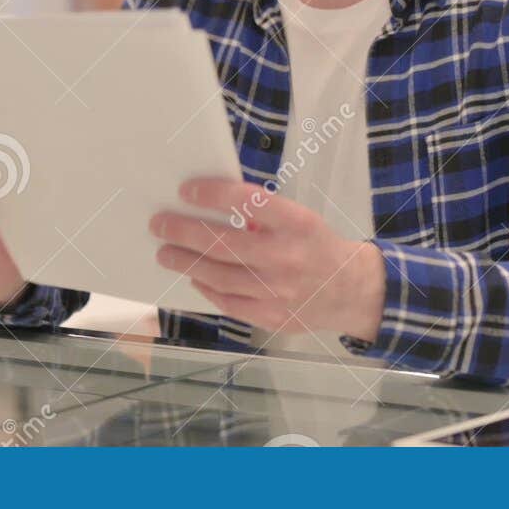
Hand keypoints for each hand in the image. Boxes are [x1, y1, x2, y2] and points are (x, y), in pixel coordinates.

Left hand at [150, 178, 385, 341]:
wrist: (350, 291)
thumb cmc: (315, 245)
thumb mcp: (299, 219)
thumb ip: (262, 214)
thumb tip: (210, 205)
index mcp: (297, 223)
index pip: (248, 202)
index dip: (213, 194)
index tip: (185, 191)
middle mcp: (287, 257)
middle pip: (225, 244)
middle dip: (184, 232)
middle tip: (159, 224)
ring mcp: (279, 292)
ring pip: (220, 276)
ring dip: (186, 262)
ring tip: (165, 252)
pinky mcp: (272, 317)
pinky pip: (228, 302)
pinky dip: (206, 287)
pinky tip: (194, 275)